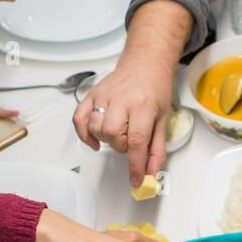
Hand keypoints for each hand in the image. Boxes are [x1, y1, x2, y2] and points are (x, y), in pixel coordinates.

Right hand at [73, 56, 172, 188]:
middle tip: (130, 141)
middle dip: (121, 146)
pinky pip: (79, 118)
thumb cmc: (155, 88)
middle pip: (112, 135)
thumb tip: (152, 172)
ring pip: (95, 128)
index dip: (135, 165)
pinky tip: (94, 140)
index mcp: (142, 105)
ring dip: (106, 139)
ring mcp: (103, 95)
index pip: (136, 141)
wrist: (145, 62)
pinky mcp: (92, 94)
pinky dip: (83, 133)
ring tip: (118, 133)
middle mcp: (121, 99)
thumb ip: (157, 149)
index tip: (135, 180)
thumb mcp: (163, 120)